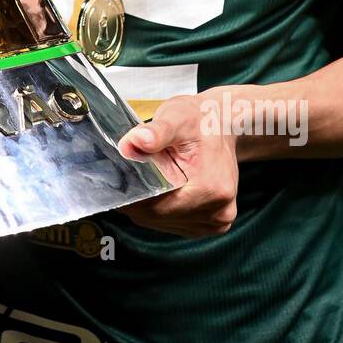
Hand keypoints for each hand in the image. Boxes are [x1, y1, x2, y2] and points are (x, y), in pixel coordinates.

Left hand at [117, 91, 238, 238]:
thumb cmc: (200, 121)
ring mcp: (218, 221)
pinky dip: (162, 207)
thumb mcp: (177, 117)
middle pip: (159, 217)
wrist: (224, 125)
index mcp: (212, 189)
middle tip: (128, 173)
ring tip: (150, 177)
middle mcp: (219, 211)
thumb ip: (156, 132)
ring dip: (150, 204)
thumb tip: (131, 144)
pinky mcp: (214, 224)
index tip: (119, 178)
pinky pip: (174, 222)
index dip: (133, 195)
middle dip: (139, 198)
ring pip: (164, 222)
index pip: (158, 208)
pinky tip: (163, 187)